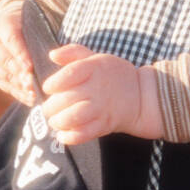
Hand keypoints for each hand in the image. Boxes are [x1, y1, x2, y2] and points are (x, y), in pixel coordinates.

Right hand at [0, 3, 36, 105]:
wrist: (11, 27)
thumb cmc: (31, 24)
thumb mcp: (34, 22)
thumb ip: (42, 34)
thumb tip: (59, 52)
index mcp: (4, 25)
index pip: (11, 39)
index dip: (20, 54)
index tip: (30, 67)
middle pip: (6, 60)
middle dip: (20, 74)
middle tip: (32, 84)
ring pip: (4, 74)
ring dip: (19, 86)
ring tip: (33, 94)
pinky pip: (5, 85)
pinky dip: (18, 93)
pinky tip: (31, 99)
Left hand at [40, 44, 163, 144]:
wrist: (141, 96)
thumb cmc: (112, 74)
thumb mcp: (95, 57)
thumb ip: (72, 52)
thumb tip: (52, 55)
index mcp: (94, 68)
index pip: (69, 74)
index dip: (54, 82)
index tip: (48, 88)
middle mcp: (98, 88)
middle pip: (67, 98)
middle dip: (51, 106)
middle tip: (48, 109)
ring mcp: (102, 108)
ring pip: (74, 116)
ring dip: (59, 121)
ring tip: (54, 121)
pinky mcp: (105, 125)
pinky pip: (85, 133)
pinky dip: (70, 137)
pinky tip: (63, 135)